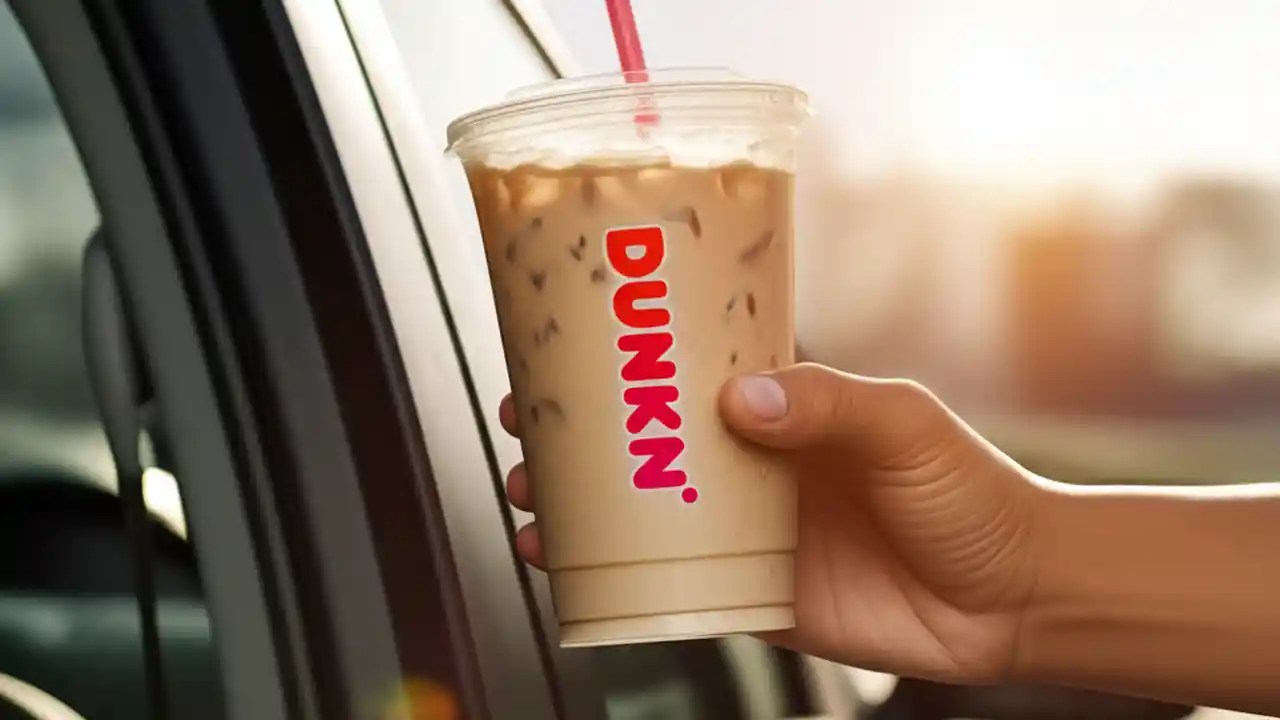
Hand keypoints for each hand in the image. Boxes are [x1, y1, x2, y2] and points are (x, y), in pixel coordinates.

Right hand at [501, 363, 1046, 684]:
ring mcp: (744, 533)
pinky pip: (668, 591)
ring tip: (528, 499)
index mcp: (781, 410)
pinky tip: (570, 574)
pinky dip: (612, 584)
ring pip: (639, 515)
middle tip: (525, 425)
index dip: (623, 361)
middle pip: (642, 442)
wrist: (1011, 597)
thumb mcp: (905, 425)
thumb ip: (831, 403)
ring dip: (575, 507)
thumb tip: (742, 401)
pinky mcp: (750, 597)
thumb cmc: (972, 493)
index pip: (685, 374)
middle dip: (573, 435)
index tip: (564, 345)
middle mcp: (750, 466)